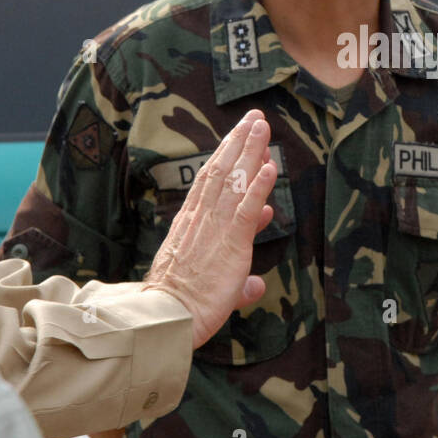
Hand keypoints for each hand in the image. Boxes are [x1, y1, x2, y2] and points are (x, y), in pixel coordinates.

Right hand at [142, 109, 275, 347]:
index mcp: (190, 225)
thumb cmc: (180, 308)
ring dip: (250, 151)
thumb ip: (236, 282)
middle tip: (253, 117)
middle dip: (239, 142)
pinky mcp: (230, 244)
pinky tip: (271, 166)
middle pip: (221, 172)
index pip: (210, 184)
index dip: (227, 158)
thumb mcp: (208, 287)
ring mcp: (214, 229)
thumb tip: (255, 285)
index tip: (240, 139)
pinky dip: (259, 186)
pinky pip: (246, 208)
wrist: (166, 319)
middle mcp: (200, 220)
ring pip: (234, 181)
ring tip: (262, 126)